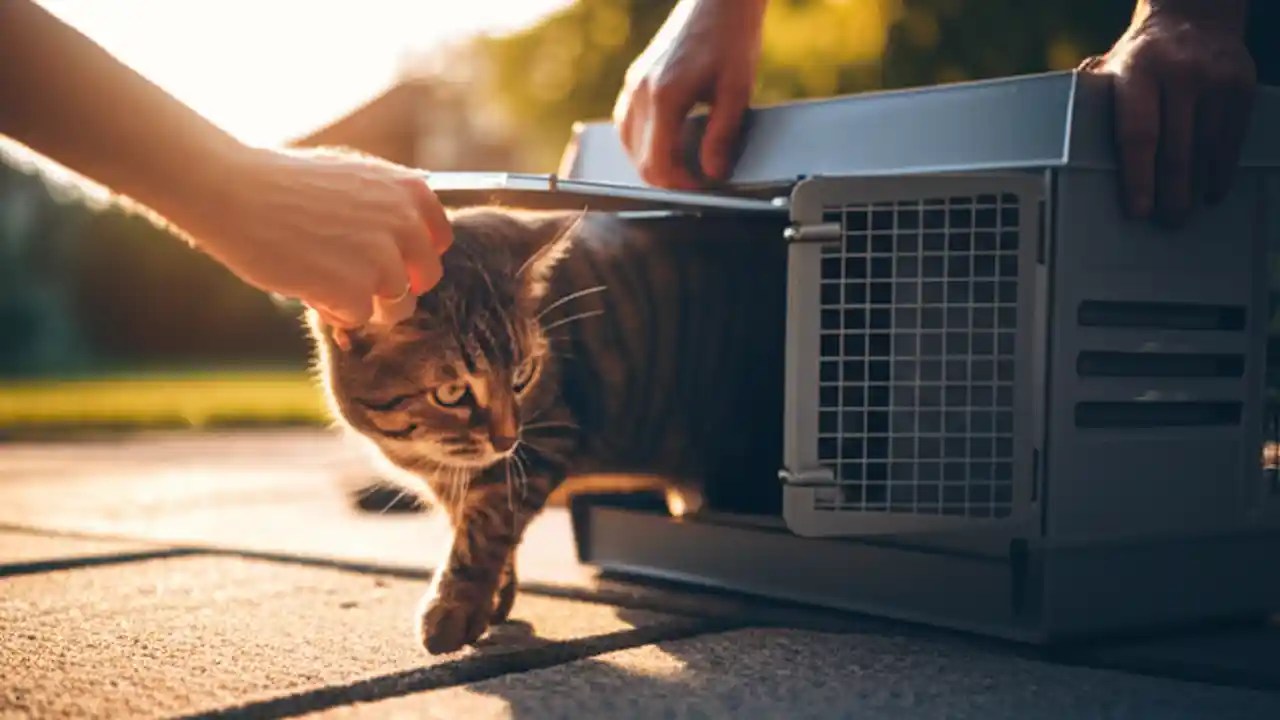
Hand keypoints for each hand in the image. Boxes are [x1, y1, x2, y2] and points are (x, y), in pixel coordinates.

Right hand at [162, 146, 452, 327]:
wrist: (234, 191)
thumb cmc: (282, 182)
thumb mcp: (350, 177)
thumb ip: (385, 205)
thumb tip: (406, 242)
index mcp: (410, 190)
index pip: (439, 239)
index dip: (413, 257)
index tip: (390, 261)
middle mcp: (407, 223)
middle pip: (425, 278)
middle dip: (395, 286)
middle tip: (357, 281)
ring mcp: (384, 259)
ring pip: (397, 306)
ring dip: (364, 302)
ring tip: (323, 277)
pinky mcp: (357, 291)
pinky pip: (358, 318)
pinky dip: (333, 311)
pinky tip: (305, 284)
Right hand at [612, 0, 766, 188]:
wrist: (717, 0)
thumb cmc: (730, 37)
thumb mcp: (737, 90)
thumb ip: (722, 136)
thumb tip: (713, 173)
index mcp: (663, 96)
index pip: (657, 163)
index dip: (679, 186)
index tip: (702, 188)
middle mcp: (639, 92)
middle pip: (639, 160)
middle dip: (667, 178)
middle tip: (698, 181)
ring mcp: (632, 86)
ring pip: (628, 145)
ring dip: (653, 161)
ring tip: (685, 166)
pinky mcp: (634, 81)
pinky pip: (627, 125)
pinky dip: (643, 142)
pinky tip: (666, 144)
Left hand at [1081, 0, 1255, 226]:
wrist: (1193, 16)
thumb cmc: (1143, 58)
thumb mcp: (1112, 68)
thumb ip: (1092, 99)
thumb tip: (1054, 136)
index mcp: (1136, 72)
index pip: (1137, 135)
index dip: (1138, 178)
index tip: (1138, 210)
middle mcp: (1177, 73)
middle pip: (1175, 149)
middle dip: (1170, 192)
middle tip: (1166, 221)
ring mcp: (1213, 78)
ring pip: (1207, 148)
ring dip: (1197, 186)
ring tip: (1185, 211)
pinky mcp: (1240, 84)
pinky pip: (1232, 137)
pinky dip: (1222, 168)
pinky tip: (1213, 188)